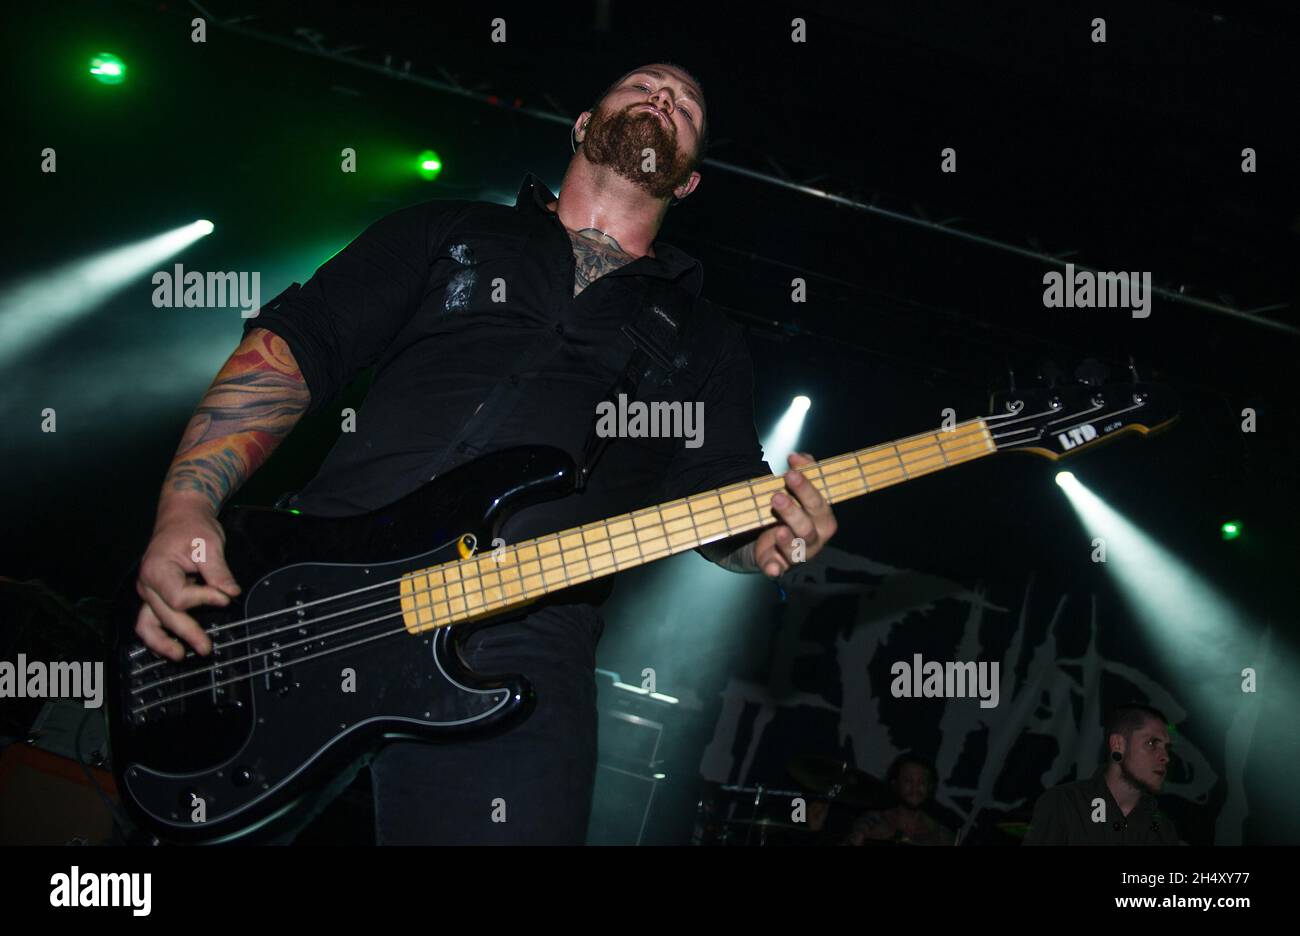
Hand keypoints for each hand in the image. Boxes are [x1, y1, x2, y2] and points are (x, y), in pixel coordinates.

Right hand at [134, 499, 240, 659]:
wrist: (181, 517)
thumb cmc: (193, 528)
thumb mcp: (209, 545)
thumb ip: (218, 572)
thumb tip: (231, 594)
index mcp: (157, 570)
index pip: (179, 597)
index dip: (204, 600)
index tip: (225, 598)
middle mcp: (147, 584)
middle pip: (165, 615)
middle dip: (187, 633)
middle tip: (206, 648)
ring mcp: (148, 591)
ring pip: (147, 624)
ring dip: (162, 643)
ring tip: (181, 656)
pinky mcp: (154, 595)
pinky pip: (150, 620)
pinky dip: (158, 636)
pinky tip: (172, 647)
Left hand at [754, 452, 837, 577]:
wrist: (769, 536)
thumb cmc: (789, 510)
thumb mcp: (794, 490)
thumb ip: (801, 471)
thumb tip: (798, 456)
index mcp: (822, 518)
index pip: (819, 502)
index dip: (807, 486)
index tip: (790, 469)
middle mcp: (814, 537)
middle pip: (807, 526)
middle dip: (793, 511)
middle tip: (776, 496)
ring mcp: (797, 554)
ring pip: (796, 548)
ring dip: (787, 539)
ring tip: (777, 528)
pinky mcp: (778, 565)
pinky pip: (777, 568)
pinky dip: (774, 568)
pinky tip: (772, 567)